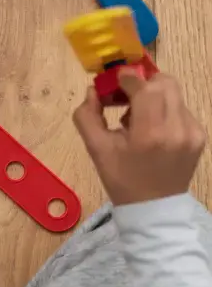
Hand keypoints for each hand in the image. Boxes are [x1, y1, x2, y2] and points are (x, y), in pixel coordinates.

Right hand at [73, 69, 205, 204]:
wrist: (154, 208)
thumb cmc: (121, 178)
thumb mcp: (95, 148)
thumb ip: (87, 115)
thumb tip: (93, 90)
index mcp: (149, 133)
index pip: (144, 87)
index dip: (126, 78)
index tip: (113, 81)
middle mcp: (177, 129)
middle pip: (164, 82)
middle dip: (142, 83)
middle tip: (124, 95)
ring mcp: (192, 132)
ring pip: (173, 93)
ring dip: (152, 96)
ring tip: (136, 117)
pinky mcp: (199, 136)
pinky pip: (180, 108)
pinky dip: (163, 110)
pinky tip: (151, 129)